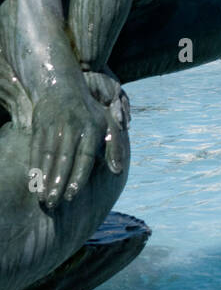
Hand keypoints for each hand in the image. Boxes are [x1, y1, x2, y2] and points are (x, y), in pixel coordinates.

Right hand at [28, 75, 127, 209]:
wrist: (62, 86)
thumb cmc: (89, 111)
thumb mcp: (107, 123)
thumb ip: (115, 147)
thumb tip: (118, 171)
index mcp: (92, 130)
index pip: (85, 158)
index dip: (77, 177)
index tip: (71, 195)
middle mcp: (73, 128)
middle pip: (65, 160)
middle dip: (58, 183)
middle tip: (53, 203)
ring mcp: (55, 126)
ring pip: (49, 156)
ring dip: (44, 178)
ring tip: (42, 198)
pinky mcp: (40, 125)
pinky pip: (36, 149)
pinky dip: (34, 166)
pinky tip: (33, 181)